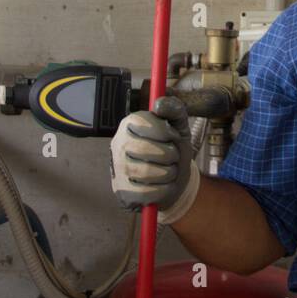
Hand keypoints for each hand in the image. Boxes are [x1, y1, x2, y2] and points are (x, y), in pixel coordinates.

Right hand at [108, 96, 199, 223]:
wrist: (173, 179)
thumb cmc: (172, 148)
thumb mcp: (179, 126)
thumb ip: (173, 110)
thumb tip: (159, 104)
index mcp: (130, 124)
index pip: (147, 123)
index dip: (167, 132)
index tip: (172, 136)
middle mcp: (119, 144)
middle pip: (148, 149)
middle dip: (170, 155)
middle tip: (172, 156)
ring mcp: (118, 169)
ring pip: (148, 173)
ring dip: (169, 173)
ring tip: (168, 170)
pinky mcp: (122, 191)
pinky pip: (147, 193)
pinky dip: (163, 190)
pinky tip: (162, 185)